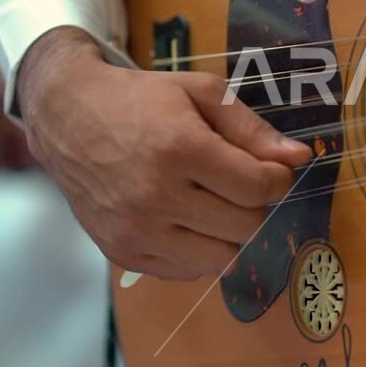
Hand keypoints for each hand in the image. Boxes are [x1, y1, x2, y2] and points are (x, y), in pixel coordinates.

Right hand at [18, 27, 311, 279]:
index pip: (258, 188)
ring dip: (230, 233)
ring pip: (222, 259)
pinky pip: (188, 272)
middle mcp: (155, 195)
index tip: (270, 170)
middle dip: (255, 204)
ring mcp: (135, 230)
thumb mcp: (200, 94)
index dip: (277, 179)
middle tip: (239, 183)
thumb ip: (253, 129)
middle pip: (246, 225)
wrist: (66, 116)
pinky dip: (198, 250)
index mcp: (179, 148)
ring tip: (214, 203)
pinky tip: (184, 218)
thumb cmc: (141, 100)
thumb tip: (299, 158)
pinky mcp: (122, 252)